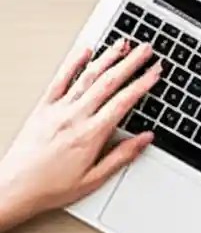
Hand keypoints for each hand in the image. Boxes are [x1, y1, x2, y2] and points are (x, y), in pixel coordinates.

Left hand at [0, 40, 160, 232]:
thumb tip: (145, 139)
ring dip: (107, 57)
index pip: (123, 102)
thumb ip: (122, 157)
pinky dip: (72, 63)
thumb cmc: (50, 188)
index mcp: (90, 135)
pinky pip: (59, 80)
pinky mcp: (42, 108)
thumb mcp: (93, 180)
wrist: (12, 189)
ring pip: (87, 77)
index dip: (142, 84)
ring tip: (122, 44)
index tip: (155, 72)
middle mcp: (75, 117)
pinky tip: (84, 51)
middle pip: (109, 82)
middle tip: (146, 50)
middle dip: (131, 63)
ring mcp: (57, 110)